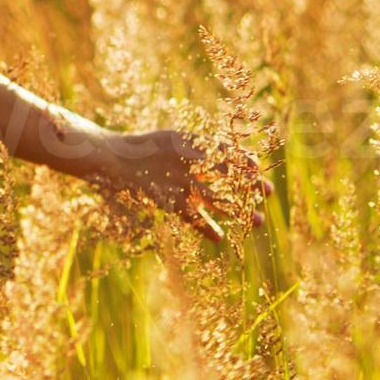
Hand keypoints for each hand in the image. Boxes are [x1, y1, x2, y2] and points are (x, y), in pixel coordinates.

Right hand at [106, 128, 258, 241]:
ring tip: (257, 221)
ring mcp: (178, 180)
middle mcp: (187, 159)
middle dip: (249, 184)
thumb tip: (228, 157)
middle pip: (227, 173)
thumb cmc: (142, 149)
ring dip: (237, 209)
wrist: (110, 157)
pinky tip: (218, 238)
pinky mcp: (167, 199)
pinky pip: (190, 216)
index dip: (243, 159)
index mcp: (188, 141)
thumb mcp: (171, 141)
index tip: (258, 167)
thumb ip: (195, 148)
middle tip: (268, 193)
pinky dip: (204, 227)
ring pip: (216, 196)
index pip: (225, 149)